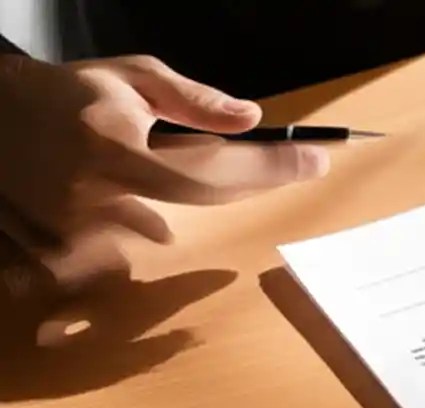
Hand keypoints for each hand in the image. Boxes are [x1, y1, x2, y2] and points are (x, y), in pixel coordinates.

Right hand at [0, 54, 328, 245]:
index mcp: (111, 146)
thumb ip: (189, 98)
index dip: (269, 169)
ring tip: (113, 171)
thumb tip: (251, 118)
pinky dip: (124, 230)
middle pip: (201, 203)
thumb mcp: (123, 80)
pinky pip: (122, 255)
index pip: (211, 169)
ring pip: (160, 233)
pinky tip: (94, 200)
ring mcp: (75, 236)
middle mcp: (94, 196)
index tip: (318, 162)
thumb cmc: (61, 98)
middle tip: (262, 164)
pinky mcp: (57, 262)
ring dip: (158, 207)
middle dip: (242, 180)